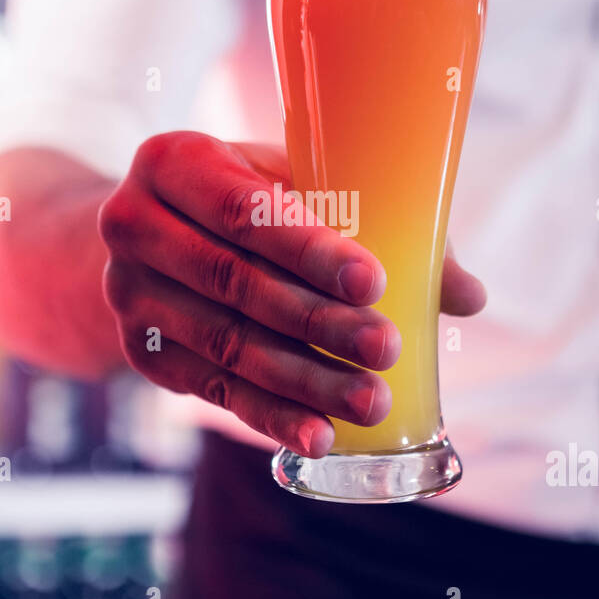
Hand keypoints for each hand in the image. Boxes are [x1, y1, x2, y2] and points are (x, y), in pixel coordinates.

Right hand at [99, 132, 484, 456]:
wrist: (153, 233)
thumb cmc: (250, 196)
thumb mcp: (295, 182)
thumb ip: (378, 222)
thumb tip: (469, 294)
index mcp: (172, 162)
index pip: (241, 212)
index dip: (309, 250)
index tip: (375, 282)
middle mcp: (132, 225)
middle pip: (235, 284)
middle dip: (319, 324)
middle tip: (388, 350)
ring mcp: (129, 295)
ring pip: (228, 346)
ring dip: (305, 381)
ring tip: (372, 401)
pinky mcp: (142, 353)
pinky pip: (214, 390)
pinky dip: (271, 417)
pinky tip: (319, 436)